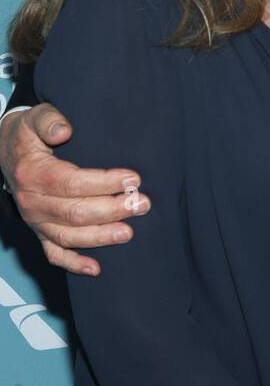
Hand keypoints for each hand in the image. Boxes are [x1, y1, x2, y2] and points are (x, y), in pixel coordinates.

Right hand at [0, 104, 148, 275]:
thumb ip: (49, 120)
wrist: (6, 153)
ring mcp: (36, 221)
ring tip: (129, 232)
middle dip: (112, 210)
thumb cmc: (28, 135)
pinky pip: (54, 254)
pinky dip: (73, 264)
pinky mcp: (40, 232)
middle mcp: (33, 202)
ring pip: (69, 236)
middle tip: (141, 203)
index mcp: (33, 174)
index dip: (103, 182)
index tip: (132, 178)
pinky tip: (96, 268)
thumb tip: (64, 131)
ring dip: (101, 236)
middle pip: (75, 212)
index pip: (71, 183)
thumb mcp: (34, 117)